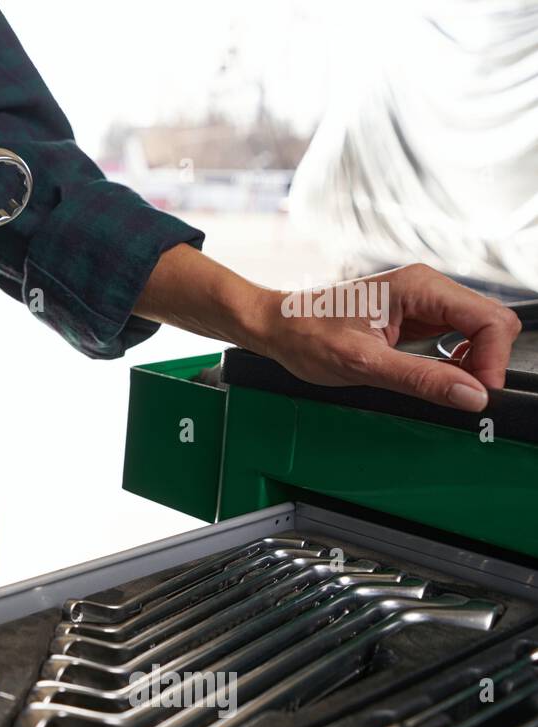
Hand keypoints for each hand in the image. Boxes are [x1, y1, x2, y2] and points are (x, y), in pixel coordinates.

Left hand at [254, 264, 519, 411]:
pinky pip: (453, 338)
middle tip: (462, 397)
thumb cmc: (306, 335)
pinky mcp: (413, 318)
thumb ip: (421, 379)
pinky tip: (434, 379)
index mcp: (419, 287)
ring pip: (476, 331)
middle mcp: (426, 288)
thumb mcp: (363, 365)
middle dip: (486, 362)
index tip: (478, 395)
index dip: (493, 360)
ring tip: (444, 389)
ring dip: (470, 364)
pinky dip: (454, 362)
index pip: (489, 319)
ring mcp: (421, 302)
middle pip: (490, 323)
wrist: (275, 326)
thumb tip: (470, 396)